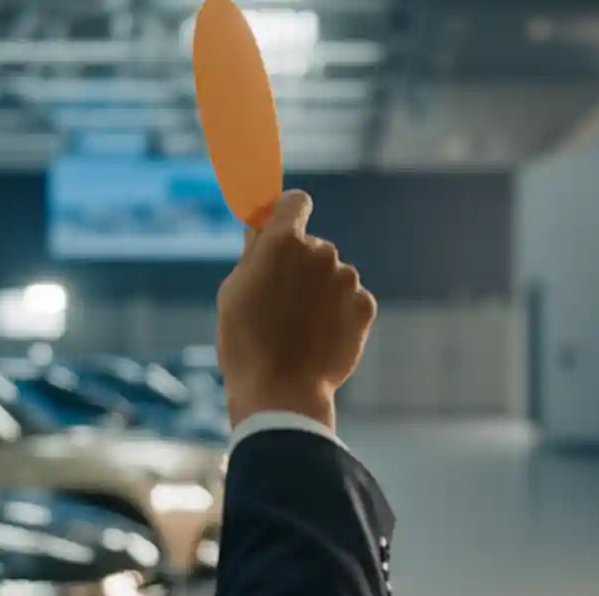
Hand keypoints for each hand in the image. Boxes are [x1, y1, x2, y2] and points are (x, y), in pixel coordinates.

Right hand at [217, 190, 376, 429]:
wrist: (282, 391)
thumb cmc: (246, 342)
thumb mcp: (233, 291)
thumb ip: (254, 252)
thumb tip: (262, 225)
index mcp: (284, 241)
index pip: (294, 202)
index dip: (288, 214)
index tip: (284, 228)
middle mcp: (321, 252)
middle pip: (313, 247)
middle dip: (301, 266)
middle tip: (282, 302)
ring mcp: (347, 279)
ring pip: (333, 276)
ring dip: (321, 292)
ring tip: (300, 328)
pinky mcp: (365, 306)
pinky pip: (351, 300)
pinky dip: (339, 314)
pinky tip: (320, 337)